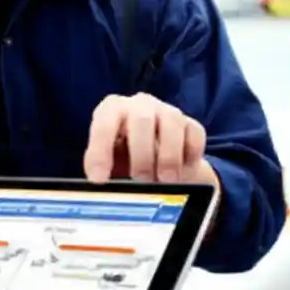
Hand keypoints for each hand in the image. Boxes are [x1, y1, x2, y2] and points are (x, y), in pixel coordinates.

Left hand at [83, 93, 216, 185]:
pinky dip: (190, 155)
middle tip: (141, 181)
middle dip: (141, 154)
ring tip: (165, 181)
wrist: (157, 158)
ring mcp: (167, 111)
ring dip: (168, 156)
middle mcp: (139, 104)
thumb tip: (95, 186)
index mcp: (112, 109)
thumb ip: (103, 168)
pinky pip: (194, 135)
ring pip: (172, 123)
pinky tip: (183, 171)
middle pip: (141, 120)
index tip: (99, 180)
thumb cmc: (125, 156)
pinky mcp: (190, 123)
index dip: (100, 152)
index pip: (103, 124)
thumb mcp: (109, 160)